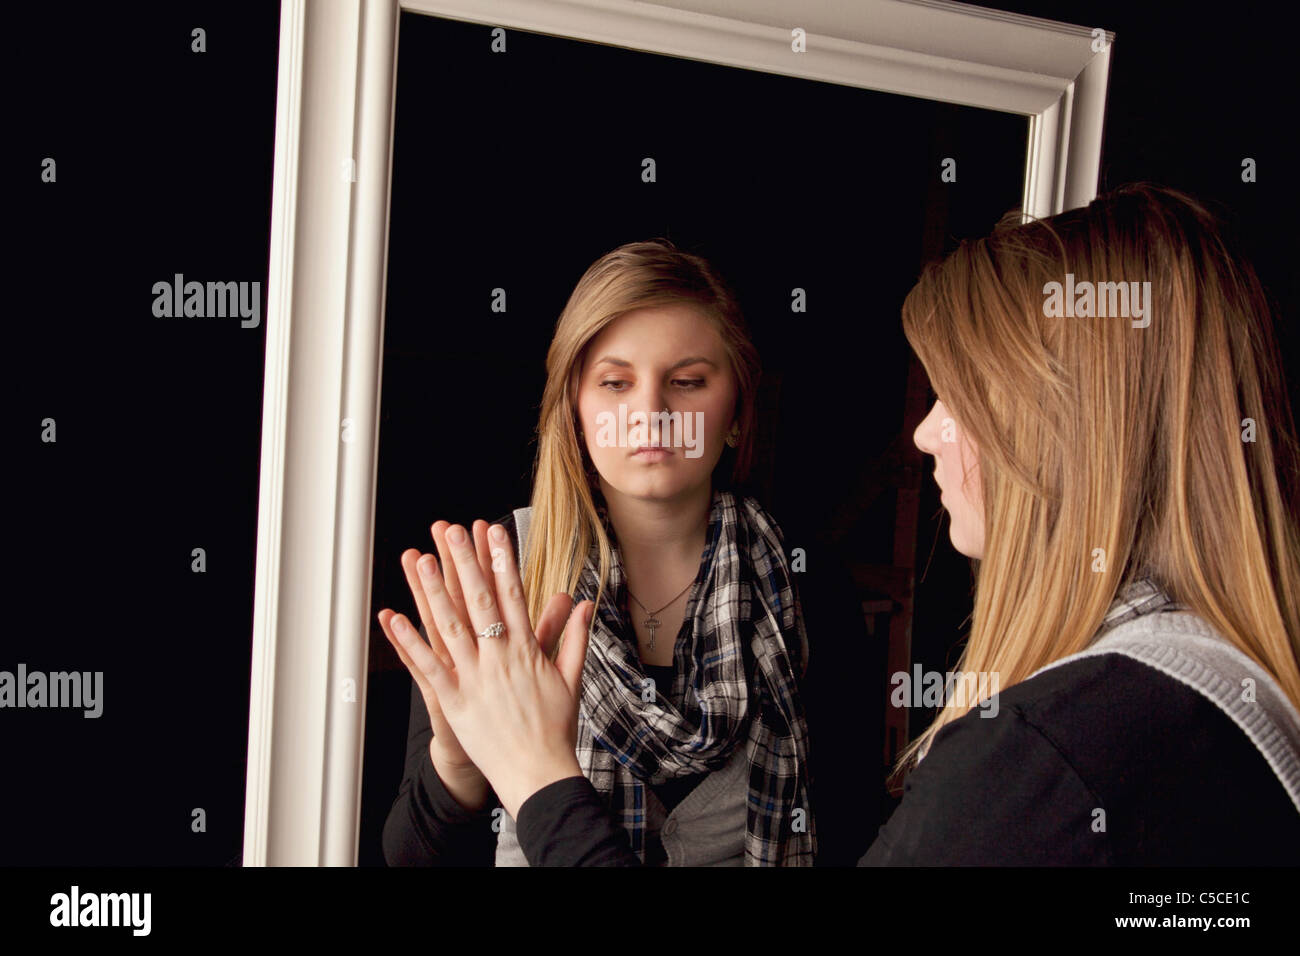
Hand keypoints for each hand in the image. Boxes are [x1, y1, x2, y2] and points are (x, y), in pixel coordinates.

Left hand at [388, 521, 591, 820]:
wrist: (538, 773)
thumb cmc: (554, 729)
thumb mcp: (571, 679)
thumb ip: (573, 637)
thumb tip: (583, 604)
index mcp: (527, 651)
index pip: (514, 595)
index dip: (502, 561)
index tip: (495, 532)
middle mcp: (500, 659)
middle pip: (479, 601)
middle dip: (466, 562)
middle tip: (453, 531)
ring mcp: (476, 678)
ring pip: (451, 626)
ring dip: (435, 591)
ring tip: (423, 560)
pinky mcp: (455, 700)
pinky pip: (429, 666)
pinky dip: (410, 641)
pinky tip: (395, 618)